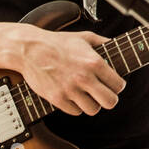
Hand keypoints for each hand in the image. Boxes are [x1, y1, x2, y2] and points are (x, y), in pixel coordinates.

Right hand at [8, 26, 125, 115]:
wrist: (30, 49)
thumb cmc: (57, 42)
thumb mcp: (84, 37)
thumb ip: (104, 42)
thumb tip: (117, 45)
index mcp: (94, 62)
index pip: (118, 85)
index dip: (118, 86)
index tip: (113, 85)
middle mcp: (84, 78)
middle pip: (110, 102)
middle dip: (109, 99)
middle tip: (103, 94)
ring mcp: (70, 89)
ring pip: (93, 110)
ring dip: (92, 104)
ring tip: (87, 95)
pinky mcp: (57, 98)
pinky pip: (75, 111)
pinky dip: (75, 106)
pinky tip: (73, 96)